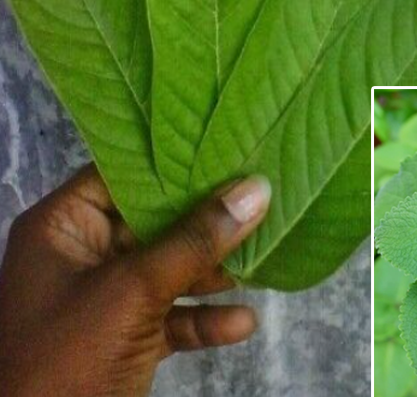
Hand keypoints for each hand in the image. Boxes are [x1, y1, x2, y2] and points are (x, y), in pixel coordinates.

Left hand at [0, 165, 270, 396]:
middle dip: (209, 219)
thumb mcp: (133, 291)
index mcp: (62, 229)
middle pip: (155, 223)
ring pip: (171, 271)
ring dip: (215, 272)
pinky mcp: (124, 341)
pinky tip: (242, 322)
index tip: (233, 148)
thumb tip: (256, 189)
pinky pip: (172, 318)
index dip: (175, 164)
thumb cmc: (69, 357)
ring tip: (266, 258)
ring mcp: (104, 301)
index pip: (122, 176)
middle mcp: (82, 256)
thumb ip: (195, 240)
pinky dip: (205, 320)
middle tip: (266, 197)